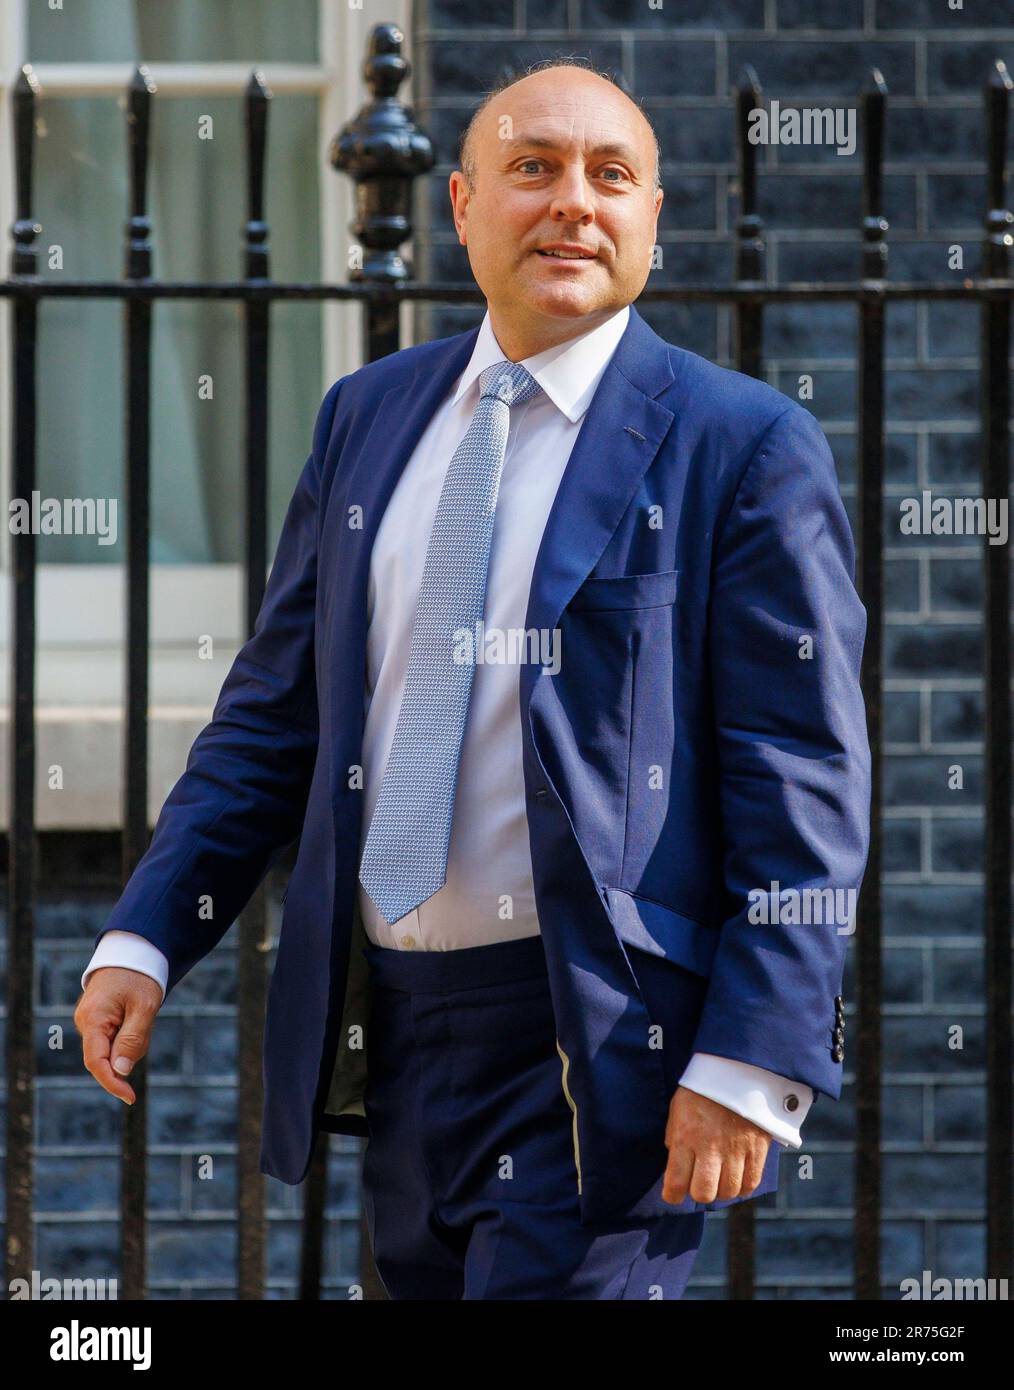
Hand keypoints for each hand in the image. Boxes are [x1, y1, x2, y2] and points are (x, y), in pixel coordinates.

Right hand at [73, 967, 162, 1105]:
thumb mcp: (145, 1007)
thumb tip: (121, 1071)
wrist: (131, 954)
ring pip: (113, 1050)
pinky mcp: (96, 1022)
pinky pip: (114, 1040)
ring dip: (132, 1041)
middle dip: (130, 1051)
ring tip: (141, 1013)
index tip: (130, 1097)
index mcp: (92, 1018)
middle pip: (107, 1057)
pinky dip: (129, 1035)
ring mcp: (89, 1022)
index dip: (111, 1083)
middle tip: (145, 1023)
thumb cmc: (139, 978)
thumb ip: (133, 1039)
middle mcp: (85, 1022)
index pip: (96, 1062)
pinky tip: (135, 1015)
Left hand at [662, 1085, 771, 1205]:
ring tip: (718, 1179)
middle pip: (704, 1193)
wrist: (737, 1070)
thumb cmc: (702, 1091)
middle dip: (698, 1193)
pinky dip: (742, 1187)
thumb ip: (675, 1139)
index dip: (671, 1195)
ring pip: (728, 1192)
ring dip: (721, 1190)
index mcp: (686, 1137)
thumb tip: (676, 1166)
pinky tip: (736, 1177)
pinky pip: (750, 1183)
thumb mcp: (678, 1110)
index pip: (675, 1183)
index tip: (672, 1193)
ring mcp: (736, 1150)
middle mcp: (711, 1148)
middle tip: (698, 1183)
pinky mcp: (757, 1149)